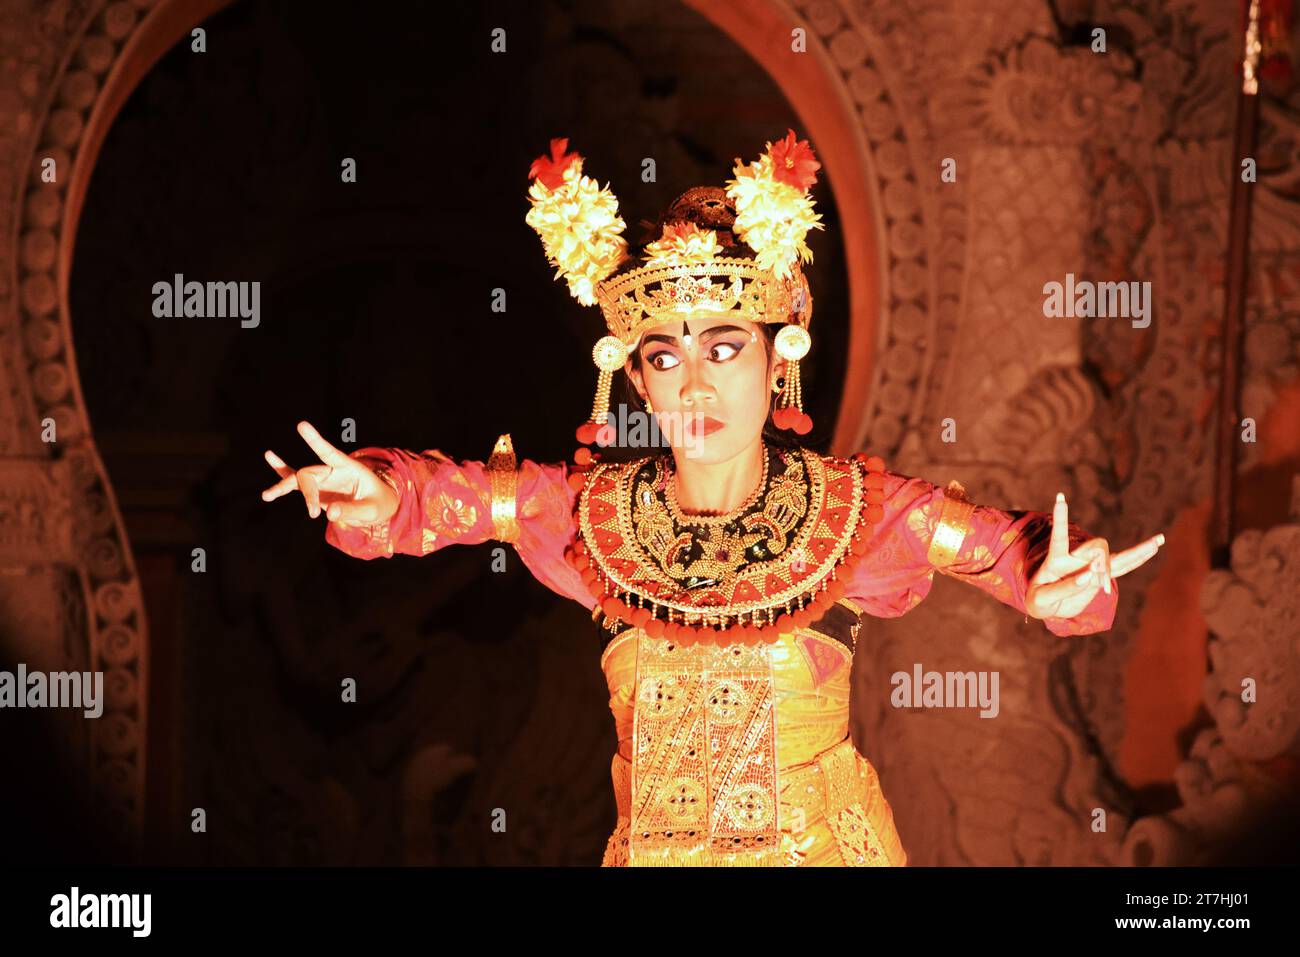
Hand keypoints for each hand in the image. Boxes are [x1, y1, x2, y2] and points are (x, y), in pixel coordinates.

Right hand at [260, 420, 398, 524]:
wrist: (378, 508)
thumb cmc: (378, 504)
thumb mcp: (372, 509)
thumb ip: (352, 510)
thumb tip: (328, 512)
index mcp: (349, 467)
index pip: (329, 452)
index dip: (315, 440)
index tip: (301, 425)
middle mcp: (332, 470)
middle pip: (310, 474)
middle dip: (308, 493)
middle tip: (312, 514)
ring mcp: (323, 480)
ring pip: (298, 479)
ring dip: (282, 487)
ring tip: (266, 495)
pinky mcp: (317, 490)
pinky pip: (296, 484)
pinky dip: (281, 482)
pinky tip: (267, 491)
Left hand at [1025, 492, 1163, 620]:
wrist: (1048, 606)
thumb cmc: (1040, 600)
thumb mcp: (1043, 599)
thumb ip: (1065, 588)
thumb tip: (1092, 577)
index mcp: (1056, 558)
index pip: (1060, 536)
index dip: (1060, 518)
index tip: (1060, 497)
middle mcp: (1076, 557)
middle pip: (1096, 548)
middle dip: (1103, 561)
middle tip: (1096, 579)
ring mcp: (1091, 565)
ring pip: (1115, 555)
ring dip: (1134, 555)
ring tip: (1158, 541)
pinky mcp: (1102, 574)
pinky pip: (1124, 565)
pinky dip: (1140, 556)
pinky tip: (1156, 545)